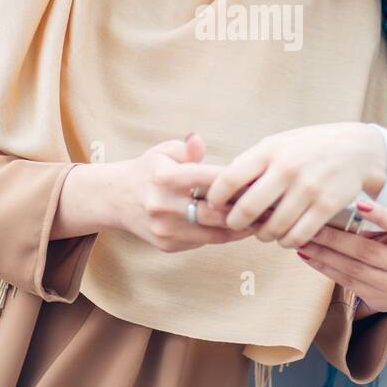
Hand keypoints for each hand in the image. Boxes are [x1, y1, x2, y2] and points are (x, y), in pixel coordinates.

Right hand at [108, 133, 251, 252]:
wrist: (116, 198)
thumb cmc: (149, 170)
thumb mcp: (165, 151)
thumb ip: (187, 149)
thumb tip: (199, 141)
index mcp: (163, 176)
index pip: (208, 179)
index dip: (236, 182)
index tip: (260, 181)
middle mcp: (161, 204)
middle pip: (213, 212)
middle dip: (243, 210)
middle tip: (269, 206)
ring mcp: (163, 228)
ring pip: (212, 232)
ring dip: (239, 228)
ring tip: (262, 219)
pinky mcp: (166, 244)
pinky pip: (202, 241)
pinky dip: (222, 234)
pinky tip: (239, 227)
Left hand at [204, 122, 386, 249]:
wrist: (356, 149)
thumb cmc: (307, 149)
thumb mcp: (277, 145)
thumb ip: (250, 165)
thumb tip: (218, 191)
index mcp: (269, 151)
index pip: (229, 179)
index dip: (216, 199)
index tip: (215, 206)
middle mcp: (287, 169)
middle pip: (247, 210)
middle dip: (235, 223)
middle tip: (236, 224)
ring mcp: (308, 188)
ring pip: (272, 229)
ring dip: (263, 235)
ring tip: (265, 230)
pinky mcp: (326, 206)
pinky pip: (297, 237)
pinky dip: (287, 241)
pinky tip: (286, 235)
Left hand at [296, 200, 386, 313]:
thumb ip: (375, 224)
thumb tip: (334, 214)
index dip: (380, 216)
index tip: (359, 204)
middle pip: (366, 250)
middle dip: (333, 238)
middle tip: (310, 227)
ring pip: (352, 268)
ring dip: (323, 255)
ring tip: (303, 243)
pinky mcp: (380, 300)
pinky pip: (347, 282)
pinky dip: (325, 268)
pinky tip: (310, 258)